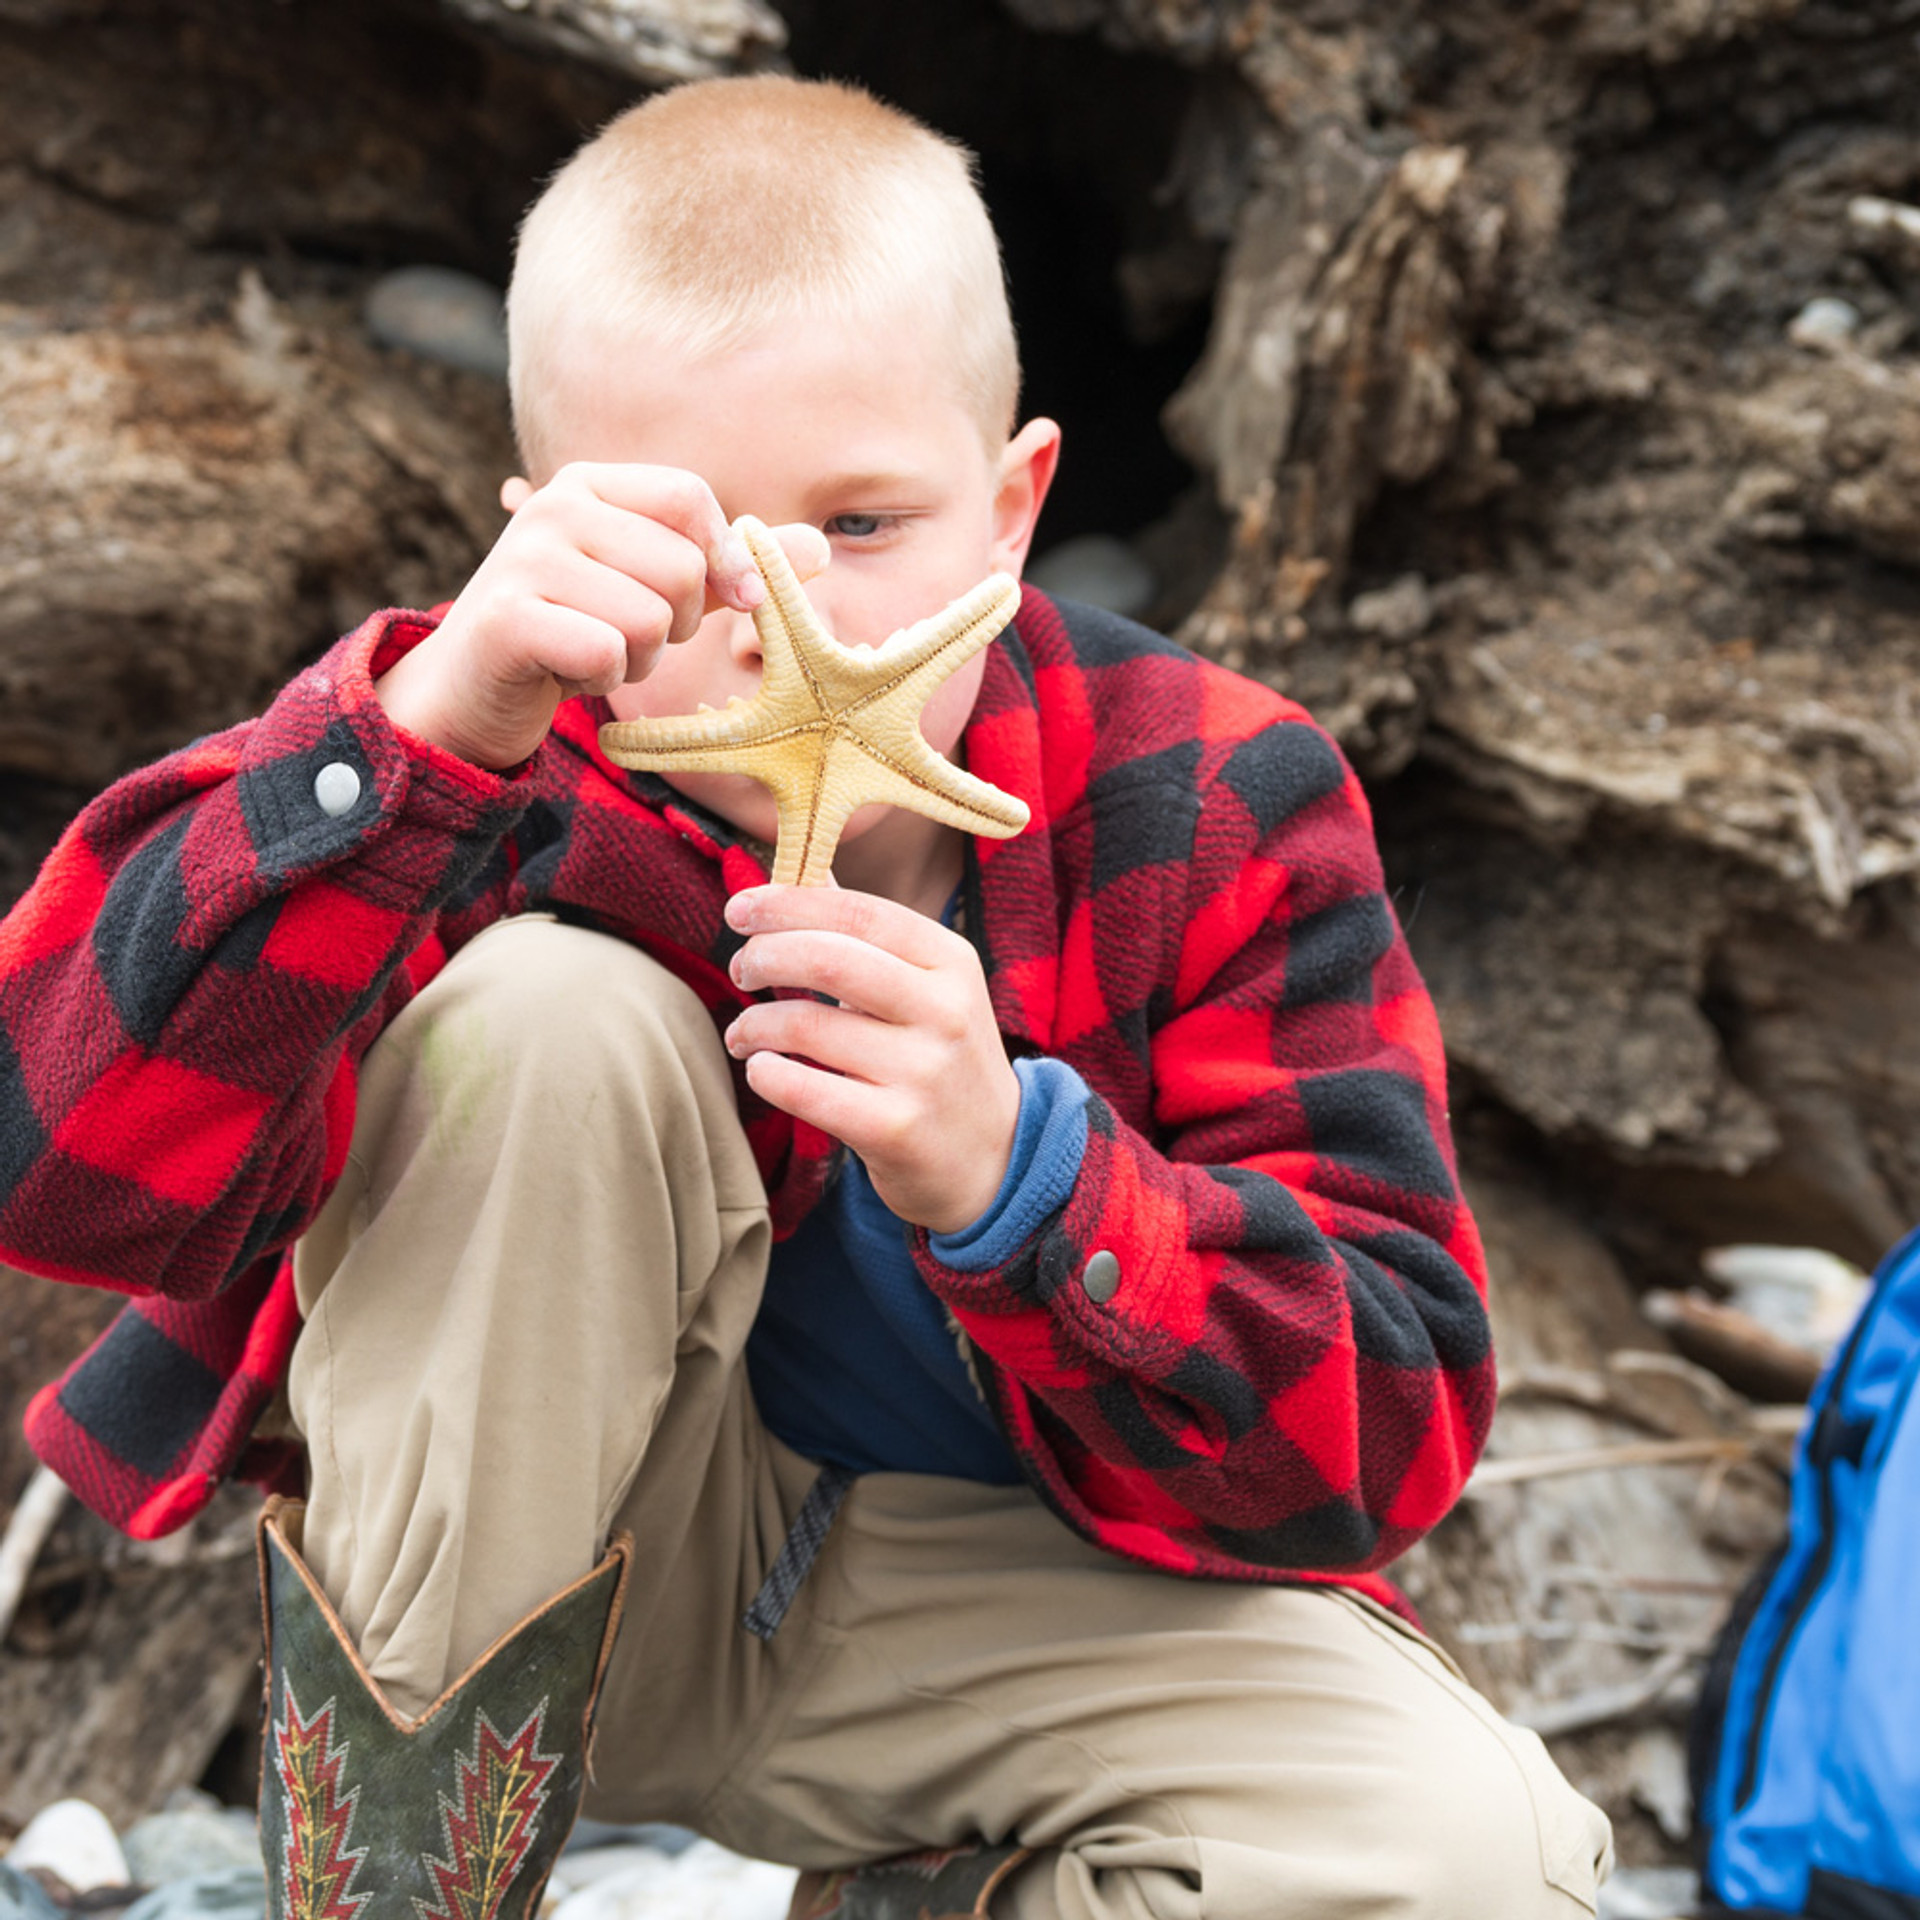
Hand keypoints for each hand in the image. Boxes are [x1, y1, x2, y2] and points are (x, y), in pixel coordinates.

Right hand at [375, 464, 827, 770]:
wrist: (476, 688)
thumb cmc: (577, 631)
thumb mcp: (659, 590)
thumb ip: (731, 567)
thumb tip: (822, 546)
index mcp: (591, 484)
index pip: (691, 498)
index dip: (717, 558)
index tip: (709, 600)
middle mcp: (555, 507)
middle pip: (681, 569)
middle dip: (672, 626)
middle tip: (621, 634)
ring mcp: (525, 559)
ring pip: (649, 619)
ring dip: (635, 660)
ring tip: (591, 652)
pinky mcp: (506, 619)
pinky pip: (606, 653)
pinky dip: (600, 680)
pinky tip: (565, 672)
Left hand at [721, 885, 1019, 1233]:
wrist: (993, 1157)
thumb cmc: (939, 1057)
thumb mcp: (927, 987)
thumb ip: (864, 933)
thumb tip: (799, 870)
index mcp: (951, 961)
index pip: (858, 912)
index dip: (788, 904)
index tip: (738, 910)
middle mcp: (946, 1011)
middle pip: (829, 960)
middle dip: (763, 956)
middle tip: (740, 969)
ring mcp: (924, 1073)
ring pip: (806, 1026)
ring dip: (753, 1024)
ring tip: (743, 1034)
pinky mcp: (897, 1130)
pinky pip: (805, 1091)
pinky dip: (766, 1074)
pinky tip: (762, 1069)